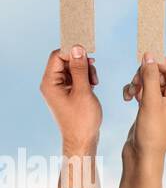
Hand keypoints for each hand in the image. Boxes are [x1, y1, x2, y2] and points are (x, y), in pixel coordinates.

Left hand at [40, 45, 101, 187]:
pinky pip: (75, 77)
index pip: (57, 56)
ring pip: (72, 68)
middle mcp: (51, 84)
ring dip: (86, 71)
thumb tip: (77, 48)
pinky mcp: (67, 92)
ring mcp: (59, 88)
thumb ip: (79, 68)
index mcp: (49, 83)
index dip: (73, 52)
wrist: (82, 138)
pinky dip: (85, 77)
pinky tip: (93, 86)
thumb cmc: (81, 119)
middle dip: (82, 63)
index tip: (89, 55)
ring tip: (95, 82)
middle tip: (93, 73)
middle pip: (65, 61)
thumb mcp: (83, 91)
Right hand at [119, 53, 165, 187]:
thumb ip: (149, 77)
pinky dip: (133, 90)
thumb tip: (149, 55)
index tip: (143, 56)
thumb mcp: (150, 102)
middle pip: (159, 73)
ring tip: (131, 93)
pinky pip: (142, 90)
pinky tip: (127, 97)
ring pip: (148, 81)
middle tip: (136, 82)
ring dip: (137, 82)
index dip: (159, 61)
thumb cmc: (151, 133)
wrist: (141, 156)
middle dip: (145, 74)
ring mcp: (161, 102)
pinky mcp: (149, 106)